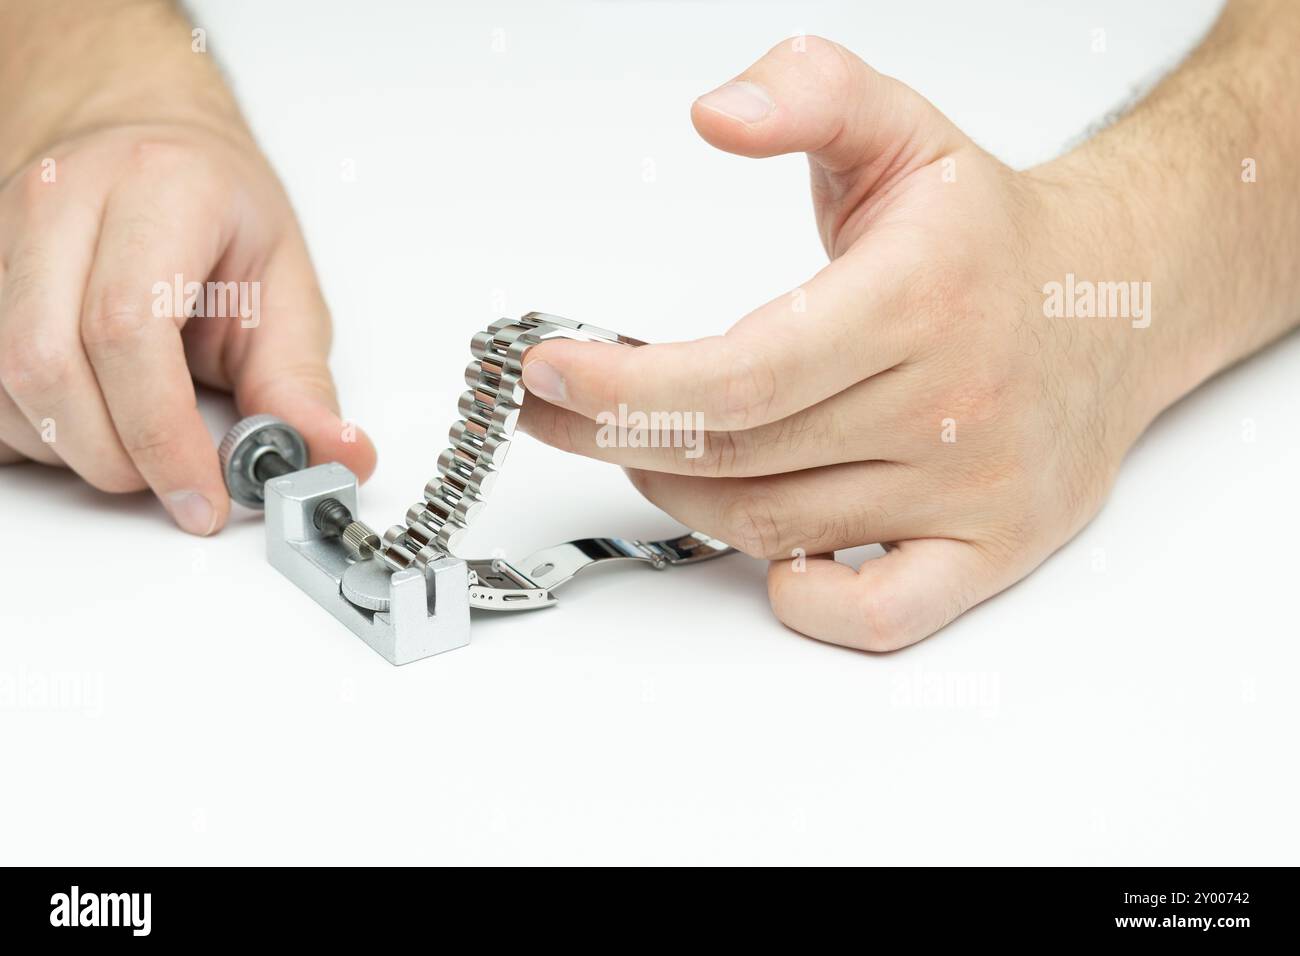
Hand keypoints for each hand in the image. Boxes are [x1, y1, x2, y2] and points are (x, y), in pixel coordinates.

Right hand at [0, 16, 374, 533]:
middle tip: (172, 480)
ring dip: (66, 447)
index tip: (201, 494)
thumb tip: (339, 456)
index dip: (160, 433)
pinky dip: (26, 429)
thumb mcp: (284, 286)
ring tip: (134, 442)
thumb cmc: (217, 210)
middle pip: (45, 361)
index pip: (127, 328)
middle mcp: (60, 200)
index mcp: (159, 190)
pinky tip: (83, 422)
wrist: (146, 143)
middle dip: (112, 454)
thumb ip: (300, 381)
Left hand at [518, 38, 1172, 649]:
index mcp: (919, 296)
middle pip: (743, 455)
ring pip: (782, 525)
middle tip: (561, 411)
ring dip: (686, 495)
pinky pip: (888, 615)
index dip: (628, 388)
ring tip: (643, 448)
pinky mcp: (993, 544)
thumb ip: (808, 93)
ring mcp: (976, 485)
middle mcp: (953, 401)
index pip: (744, 375)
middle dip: (623, 437)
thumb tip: (718, 115)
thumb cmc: (989, 236)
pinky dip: (812, 607)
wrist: (1115, 300)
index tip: (552, 373)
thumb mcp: (901, 127)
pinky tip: (771, 563)